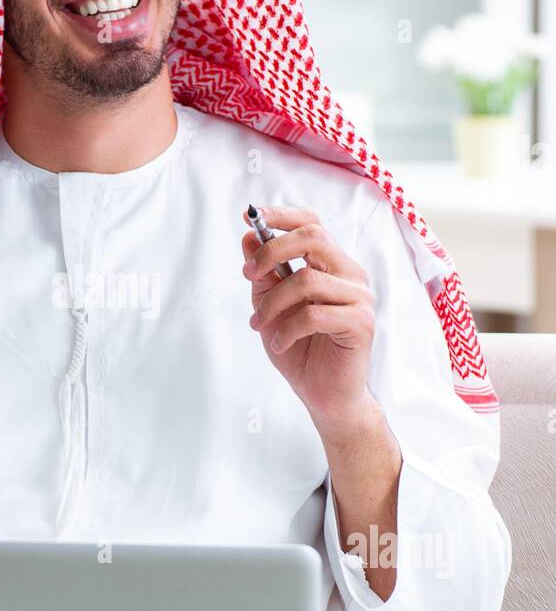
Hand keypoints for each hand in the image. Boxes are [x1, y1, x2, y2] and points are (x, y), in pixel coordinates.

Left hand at [241, 205, 375, 432]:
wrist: (323, 395)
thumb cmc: (300, 349)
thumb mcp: (270, 307)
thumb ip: (263, 274)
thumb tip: (248, 236)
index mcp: (331, 265)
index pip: (312, 223)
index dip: (281, 215)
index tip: (249, 217)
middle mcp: (350, 274)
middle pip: (313, 237)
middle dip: (272, 250)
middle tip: (247, 273)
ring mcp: (360, 297)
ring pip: (307, 280)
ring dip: (272, 303)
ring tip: (257, 324)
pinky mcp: (361, 323)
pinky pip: (315, 314)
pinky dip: (288, 329)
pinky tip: (280, 344)